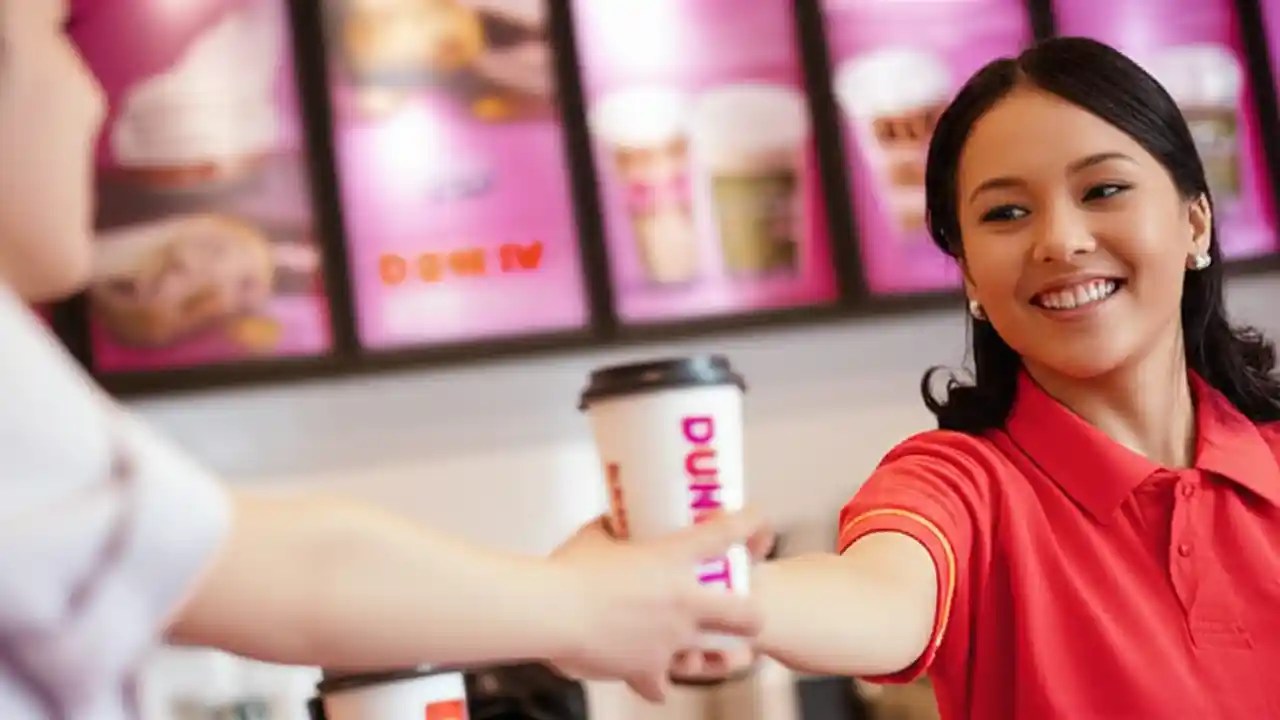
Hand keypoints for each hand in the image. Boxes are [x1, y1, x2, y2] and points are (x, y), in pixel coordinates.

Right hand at [547, 510, 772, 701]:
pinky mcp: (648, 669)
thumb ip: (609, 528)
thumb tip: (611, 518)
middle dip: (754, 616)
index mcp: (671, 559)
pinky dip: (660, 683)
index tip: (757, 520)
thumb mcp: (593, 536)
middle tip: (749, 612)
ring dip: (716, 657)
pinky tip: (656, 678)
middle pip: (747, 615)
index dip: (750, 524)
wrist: (551, 613)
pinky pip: (664, 686)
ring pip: (716, 658)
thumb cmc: (567, 570)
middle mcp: (682, 602)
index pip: (725, 535)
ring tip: (714, 654)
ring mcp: (670, 640)